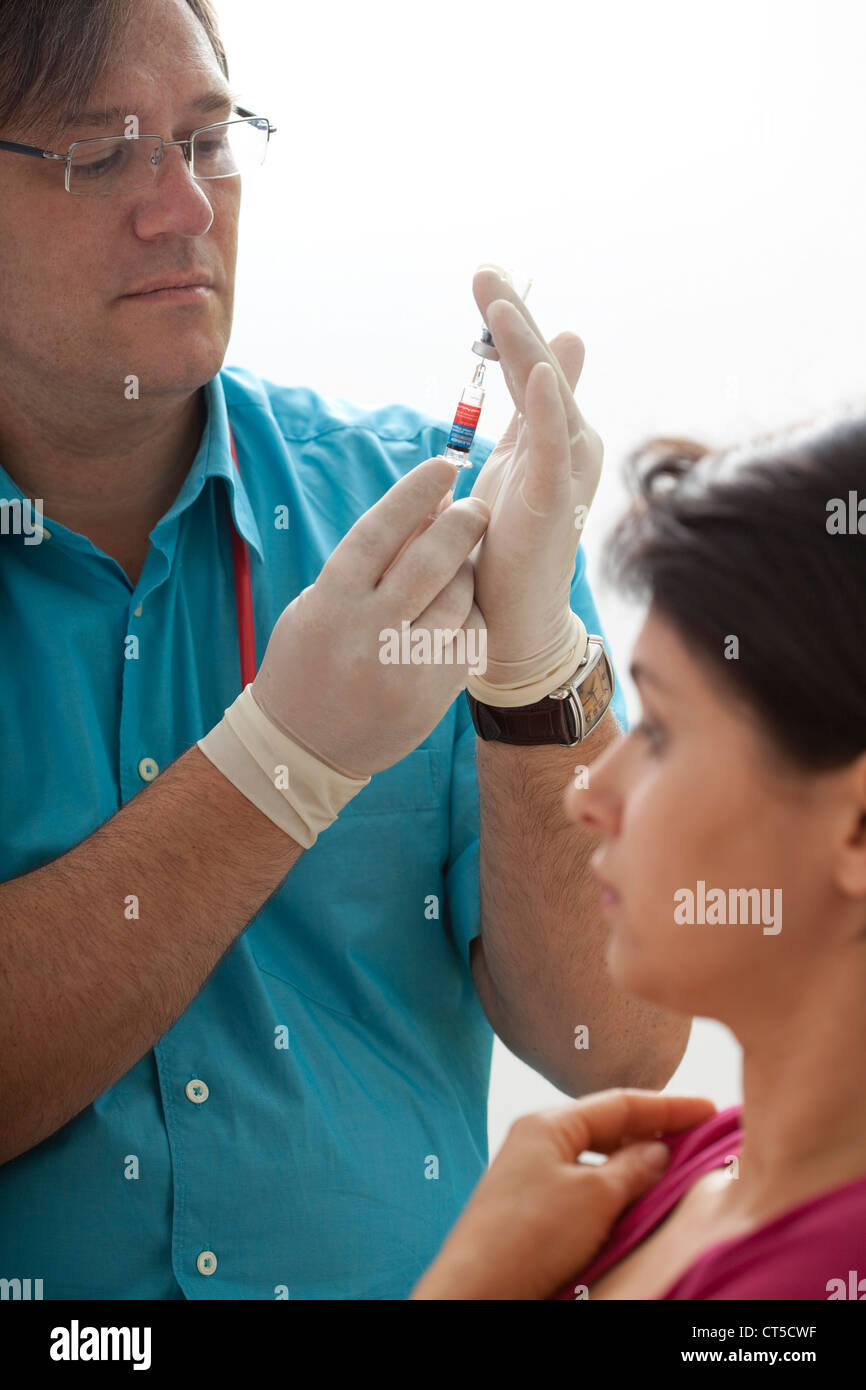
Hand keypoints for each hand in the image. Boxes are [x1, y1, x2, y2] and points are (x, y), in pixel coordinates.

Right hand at [252, 456, 488, 776]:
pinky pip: (468, 637)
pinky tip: (460, 610)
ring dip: (467, 571)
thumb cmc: (309, 661)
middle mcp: (368, 631)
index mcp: (331, 601)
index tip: (444, 466)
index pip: (379, 531)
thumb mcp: (319, 605)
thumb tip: (424, 509)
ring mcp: (403, 666)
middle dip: (462, 524)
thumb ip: (366, 564)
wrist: (302, 747)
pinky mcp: (432, 694)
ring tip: (462, 563)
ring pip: (458, 597)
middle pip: (431, 561)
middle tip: (477, 507)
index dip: (415, 493)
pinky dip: (470, 615)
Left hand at [410, 1089, 715, 1299]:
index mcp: (548, 1122)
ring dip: (633, 1163)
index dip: (669, 1106)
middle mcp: (536, 1140)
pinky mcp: (531, 1209)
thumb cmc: (531, 1234)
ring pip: (595, 1159)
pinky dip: (613, 1189)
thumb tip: (658, 1150)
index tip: (709, 1109)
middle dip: (651, 1131)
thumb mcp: (595, 1196)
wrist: (478, 1290)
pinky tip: (632, 1203)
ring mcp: (531, 1175)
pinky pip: (584, 1187)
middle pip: (606, 1127)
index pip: (620, 1103)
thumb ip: (633, 1168)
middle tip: (697, 1137)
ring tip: (672, 1169)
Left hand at [467, 266, 603, 691]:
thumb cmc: (507, 548)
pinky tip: (538, 371)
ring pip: (547, 399)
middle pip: (539, 370)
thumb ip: (522, 420)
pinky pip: (553, 449)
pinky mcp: (557, 504)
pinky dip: (548, 409)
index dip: (507, 322)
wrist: (513, 619)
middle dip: (512, 320)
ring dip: (524, 349)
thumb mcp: (512, 468)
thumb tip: (533, 372)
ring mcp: (567, 473)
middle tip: (484, 270)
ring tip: (500, 305)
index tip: (484, 276)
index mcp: (550, 436)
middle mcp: (569, 446)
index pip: (526, 367)